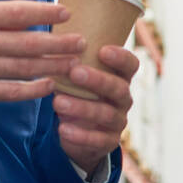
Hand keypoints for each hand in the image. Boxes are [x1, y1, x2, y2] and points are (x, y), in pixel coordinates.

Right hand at [0, 0, 83, 113]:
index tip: (68, 11)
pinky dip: (32, 89)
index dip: (45, 10)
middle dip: (59, 42)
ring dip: (53, 65)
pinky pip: (10, 91)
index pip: (16, 12)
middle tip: (83, 42)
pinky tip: (49, 85)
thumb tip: (28, 14)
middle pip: (27, 41)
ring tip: (75, 63)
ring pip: (23, 66)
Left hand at [53, 45, 139, 175]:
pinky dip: (80, 135)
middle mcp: (123, 98)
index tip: (102, 50)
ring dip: (82, 108)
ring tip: (58, 103)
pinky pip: (98, 140)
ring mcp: (118, 121)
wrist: (79, 133)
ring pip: (106, 114)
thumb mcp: (77, 79)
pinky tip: (63, 128)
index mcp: (119, 78)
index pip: (130, 65)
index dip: (121, 57)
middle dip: (97, 80)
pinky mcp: (109, 142)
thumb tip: (52, 40)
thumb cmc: (77, 95)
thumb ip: (73, 62)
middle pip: (118, 88)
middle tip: (74, 72)